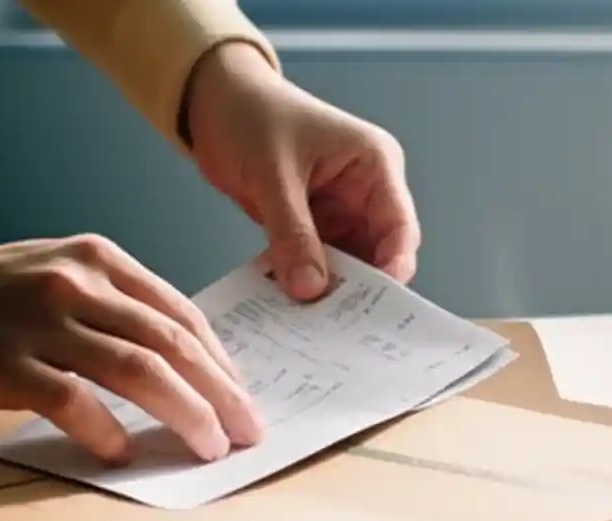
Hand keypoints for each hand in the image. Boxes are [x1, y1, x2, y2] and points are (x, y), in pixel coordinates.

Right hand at [0, 234, 261, 463]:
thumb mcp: (62, 274)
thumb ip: (117, 308)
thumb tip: (182, 365)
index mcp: (100, 260)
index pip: (182, 315)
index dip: (223, 362)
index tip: (244, 398)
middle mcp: (79, 284)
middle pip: (174, 344)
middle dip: (222, 393)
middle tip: (250, 431)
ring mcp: (42, 322)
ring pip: (138, 370)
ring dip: (186, 413)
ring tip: (211, 446)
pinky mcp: (5, 362)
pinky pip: (73, 401)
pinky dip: (106, 430)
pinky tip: (124, 451)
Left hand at [185, 43, 420, 300]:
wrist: (212, 102)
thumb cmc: (249, 115)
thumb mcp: (272, 174)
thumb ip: (292, 232)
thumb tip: (310, 289)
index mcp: (373, 165)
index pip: (399, 226)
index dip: (393, 266)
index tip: (374, 303)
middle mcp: (364, 192)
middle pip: (378, 254)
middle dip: (359, 288)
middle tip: (338, 326)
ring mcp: (339, 211)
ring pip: (347, 266)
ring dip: (328, 291)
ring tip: (310, 324)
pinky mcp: (312, 225)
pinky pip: (316, 263)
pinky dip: (303, 282)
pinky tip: (286, 305)